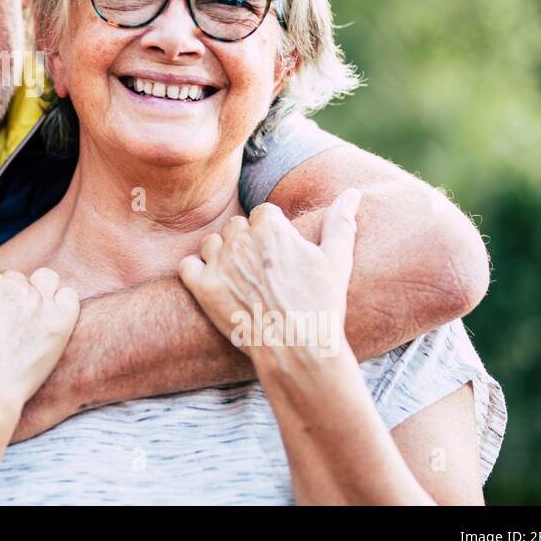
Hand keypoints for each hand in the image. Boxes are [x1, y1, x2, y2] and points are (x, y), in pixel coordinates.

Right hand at [0, 253, 79, 415]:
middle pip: (12, 276)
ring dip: (36, 291)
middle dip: (5, 293)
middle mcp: (12, 285)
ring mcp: (39, 303)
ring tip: (24, 319)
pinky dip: (60, 305)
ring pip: (43, 281)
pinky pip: (68, 297)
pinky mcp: (60, 323)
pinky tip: (47, 323)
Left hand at [178, 189, 360, 367]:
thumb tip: (353, 192)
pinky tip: (214, 285)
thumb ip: (340, 221)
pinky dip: (196, 272)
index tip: (281, 256)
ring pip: (212, 243)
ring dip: (222, 255)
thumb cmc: (322, 305)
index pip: (264, 214)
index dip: (272, 234)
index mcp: (272, 228)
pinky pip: (187, 266)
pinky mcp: (203, 288)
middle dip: (247, 243)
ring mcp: (220, 263)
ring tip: (240, 279)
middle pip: (237, 226)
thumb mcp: (337, 260)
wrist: (298, 349)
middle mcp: (242, 240)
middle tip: (263, 271)